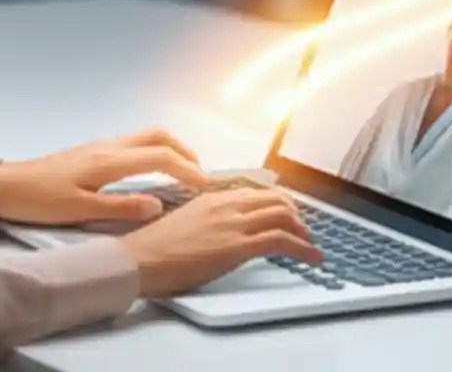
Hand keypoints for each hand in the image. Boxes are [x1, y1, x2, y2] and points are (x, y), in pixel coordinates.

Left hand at [0, 129, 209, 224]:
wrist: (7, 186)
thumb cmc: (40, 201)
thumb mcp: (81, 210)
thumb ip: (122, 207)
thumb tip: (159, 205)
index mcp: (110, 161)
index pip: (161, 158)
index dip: (188, 171)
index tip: (204, 188)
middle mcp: (109, 147)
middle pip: (159, 136)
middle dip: (185, 152)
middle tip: (199, 176)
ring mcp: (101, 146)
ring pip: (147, 136)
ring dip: (171, 150)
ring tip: (182, 173)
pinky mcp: (94, 152)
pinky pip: (134, 144)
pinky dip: (154, 152)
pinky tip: (153, 173)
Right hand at [120, 187, 322, 297]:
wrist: (139, 260)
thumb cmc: (155, 249)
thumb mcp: (186, 222)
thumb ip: (209, 220)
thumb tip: (223, 230)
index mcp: (213, 197)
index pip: (258, 192)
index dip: (280, 203)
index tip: (288, 215)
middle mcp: (227, 205)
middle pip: (277, 199)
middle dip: (297, 215)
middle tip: (303, 230)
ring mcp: (233, 224)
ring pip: (284, 216)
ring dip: (304, 232)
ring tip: (310, 245)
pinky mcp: (238, 246)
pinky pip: (281, 240)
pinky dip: (303, 248)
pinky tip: (311, 257)